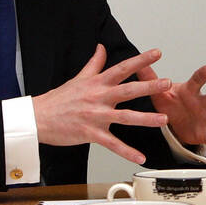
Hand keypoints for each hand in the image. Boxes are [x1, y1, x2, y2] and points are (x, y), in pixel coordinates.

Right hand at [32, 45, 172, 163]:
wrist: (37, 118)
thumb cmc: (58, 99)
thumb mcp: (78, 78)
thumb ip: (94, 63)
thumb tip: (102, 47)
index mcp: (97, 83)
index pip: (122, 68)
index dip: (140, 60)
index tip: (157, 53)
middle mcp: (99, 97)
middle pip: (128, 90)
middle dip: (149, 87)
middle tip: (168, 83)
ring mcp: (96, 116)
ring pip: (125, 116)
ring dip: (146, 119)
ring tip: (164, 120)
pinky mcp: (91, 133)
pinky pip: (112, 144)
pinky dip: (127, 152)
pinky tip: (140, 157)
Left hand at [138, 64, 205, 163]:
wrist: (175, 119)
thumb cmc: (171, 102)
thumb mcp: (158, 91)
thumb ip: (149, 77)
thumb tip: (138, 62)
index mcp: (190, 91)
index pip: (197, 80)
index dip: (204, 74)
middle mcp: (201, 103)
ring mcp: (205, 118)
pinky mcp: (205, 133)